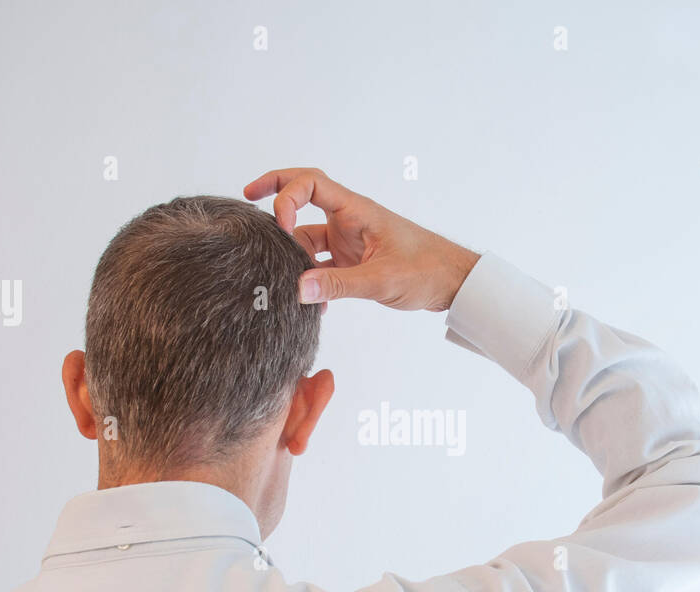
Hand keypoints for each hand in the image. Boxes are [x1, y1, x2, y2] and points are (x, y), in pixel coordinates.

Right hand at [243, 167, 479, 311]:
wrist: (452, 283)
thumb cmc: (427, 270)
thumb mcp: (382, 280)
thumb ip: (339, 285)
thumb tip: (297, 289)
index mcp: (356, 210)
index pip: (312, 183)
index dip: (287, 195)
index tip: (279, 223)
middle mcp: (349, 220)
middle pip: (304, 195)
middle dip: (276, 192)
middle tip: (246, 197)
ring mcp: (348, 241)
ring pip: (307, 237)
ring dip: (291, 252)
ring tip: (275, 272)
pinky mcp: (351, 262)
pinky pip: (319, 265)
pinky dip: (309, 278)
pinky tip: (306, 300)